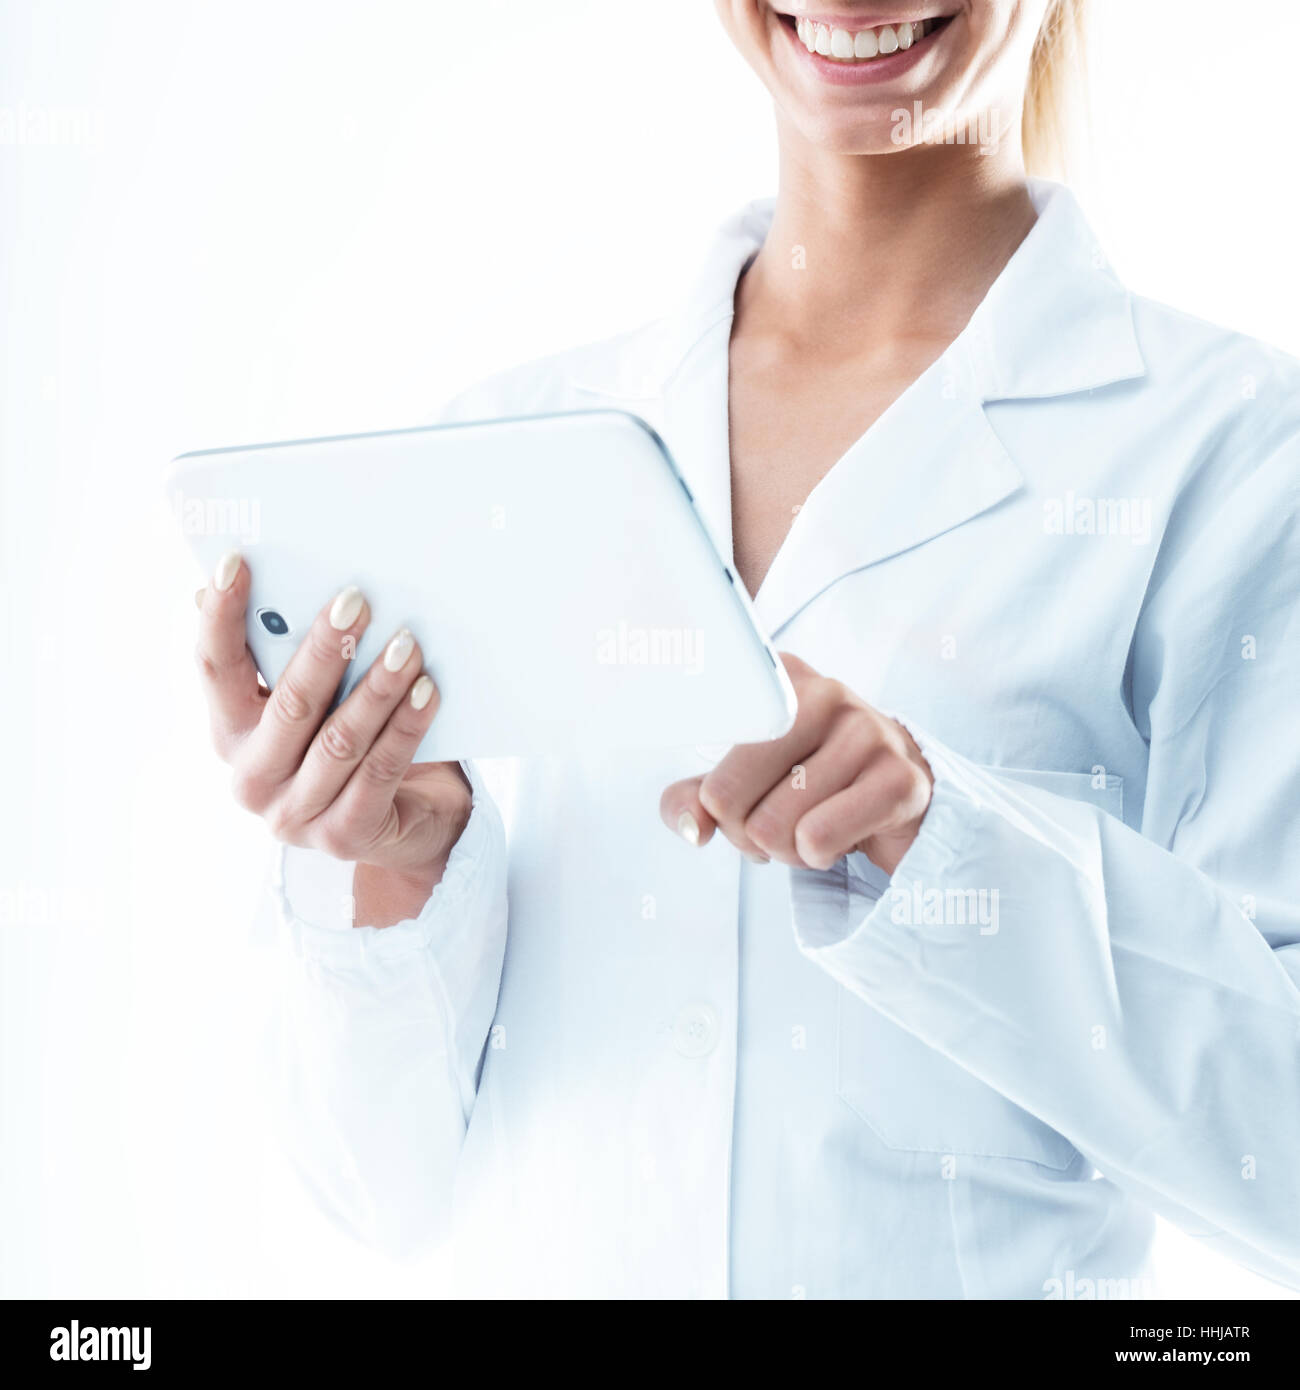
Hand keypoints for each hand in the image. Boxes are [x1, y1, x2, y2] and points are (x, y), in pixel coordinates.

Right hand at [194, 552, 471, 910]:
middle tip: (356, 601)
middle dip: (324, 649)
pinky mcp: (345, 837)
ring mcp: (295, 815)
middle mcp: (252, 778)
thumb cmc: (350, 738)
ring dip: (377, 688)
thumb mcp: (318, 697)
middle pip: (288, 703)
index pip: (215, 667)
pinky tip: (426, 691)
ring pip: (340, 740)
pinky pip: (380, 772)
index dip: (221, 615)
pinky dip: (405, 727)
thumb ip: (287, 653)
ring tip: (407, 645)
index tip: (237, 562)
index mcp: (230, 732)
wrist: (406, 820)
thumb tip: (268, 583)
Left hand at [660, 653, 932, 874]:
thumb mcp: (741, 785)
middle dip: (745, 832)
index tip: (732, 803)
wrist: (901, 796)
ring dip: (786, 848)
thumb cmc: (811, 783)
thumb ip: (693, 800)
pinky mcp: (900, 778)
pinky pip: (816, 839)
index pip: (704, 744)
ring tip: (813, 827)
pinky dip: (817, 856)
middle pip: (726, 796)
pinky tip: (841, 836)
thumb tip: (693, 828)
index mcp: (776, 681)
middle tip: (778, 824)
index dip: (713, 798)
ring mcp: (867, 731)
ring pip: (772, 825)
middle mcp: (823, 693)